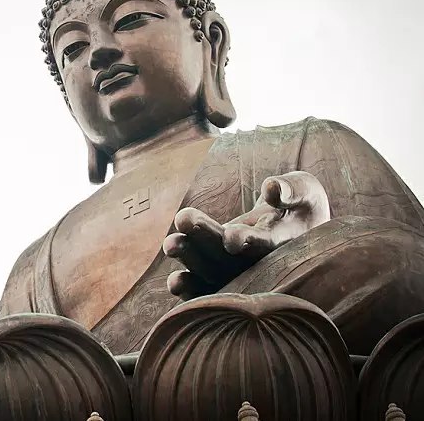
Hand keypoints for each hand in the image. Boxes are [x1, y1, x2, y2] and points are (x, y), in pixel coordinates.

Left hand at [163, 171, 329, 299]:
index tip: (231, 238)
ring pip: (212, 271)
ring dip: (190, 258)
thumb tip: (272, 188)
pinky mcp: (222, 277)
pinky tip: (173, 283)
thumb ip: (292, 190)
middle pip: (230, 256)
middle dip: (206, 238)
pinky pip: (205, 287)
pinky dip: (191, 289)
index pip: (263, 244)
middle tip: (184, 219)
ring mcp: (238, 274)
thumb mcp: (305, 190)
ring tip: (170, 244)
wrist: (292, 225)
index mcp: (282, 244)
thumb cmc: (300, 203)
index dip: (247, 241)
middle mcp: (258, 265)